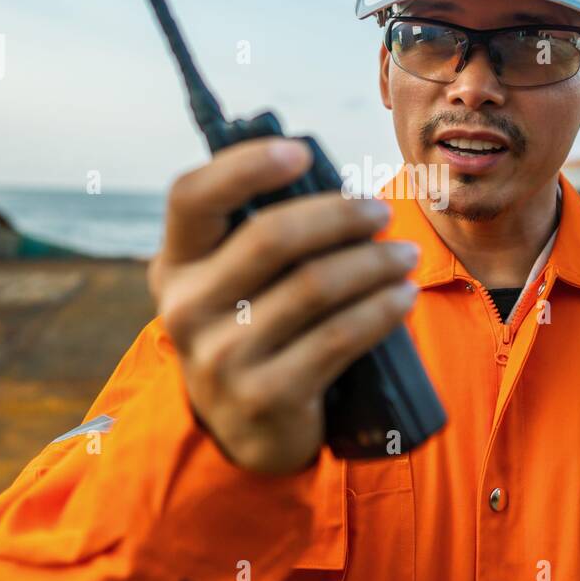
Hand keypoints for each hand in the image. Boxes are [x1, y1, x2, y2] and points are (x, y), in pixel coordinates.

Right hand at [147, 137, 419, 473]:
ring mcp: (220, 357)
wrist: (245, 429)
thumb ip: (261, 235)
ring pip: (314, 287)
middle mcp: (185, 309)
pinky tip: (402, 296)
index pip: (191, 197)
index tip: (300, 152)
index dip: (244, 165)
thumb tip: (333, 183)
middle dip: (339, 216)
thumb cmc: (254, 328)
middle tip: (381, 212)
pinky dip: (380, 310)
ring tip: (404, 255)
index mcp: (175, 263)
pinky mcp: (264, 396)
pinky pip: (338, 338)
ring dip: (372, 262)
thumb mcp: (233, 282)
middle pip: (269, 237)